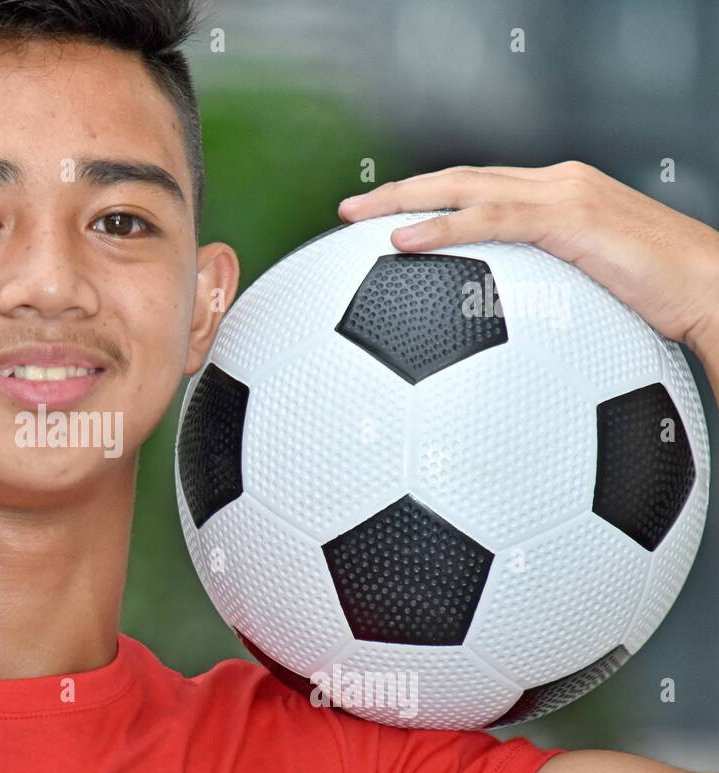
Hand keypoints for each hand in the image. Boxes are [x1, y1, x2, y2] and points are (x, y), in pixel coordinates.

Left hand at [336, 162, 718, 352]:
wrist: (714, 290)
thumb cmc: (661, 304)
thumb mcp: (589, 292)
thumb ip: (544, 295)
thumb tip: (501, 339)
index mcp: (558, 196)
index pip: (478, 188)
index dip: (426, 198)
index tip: (380, 219)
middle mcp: (556, 184)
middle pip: (458, 178)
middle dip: (398, 191)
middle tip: (346, 210)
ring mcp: (562, 195)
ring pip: (464, 187)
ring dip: (402, 200)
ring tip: (354, 219)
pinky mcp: (570, 217)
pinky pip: (490, 219)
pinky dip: (441, 227)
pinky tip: (401, 243)